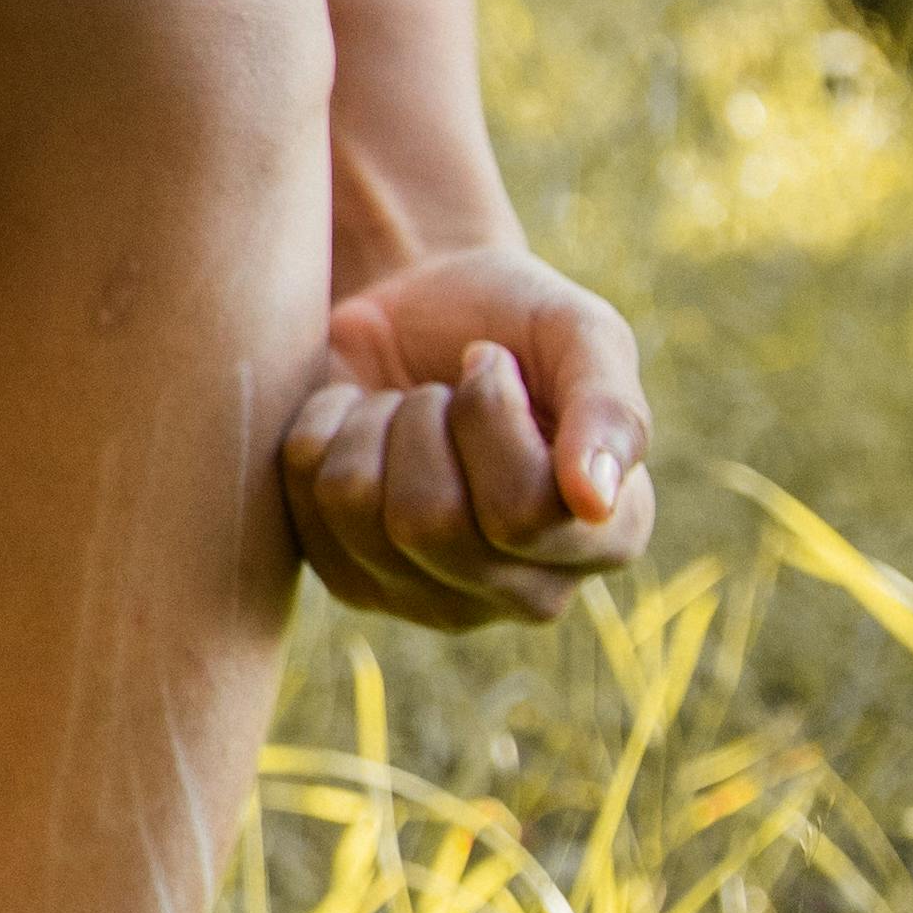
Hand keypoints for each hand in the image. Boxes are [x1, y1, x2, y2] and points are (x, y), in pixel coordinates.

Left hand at [288, 245, 652, 627]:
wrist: (419, 308)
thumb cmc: (513, 319)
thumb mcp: (577, 331)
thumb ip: (609, 407)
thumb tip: (595, 502)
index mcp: (610, 535)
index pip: (521, 511)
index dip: (486, 412)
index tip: (490, 359)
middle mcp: (534, 592)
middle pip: (430, 524)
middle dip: (421, 416)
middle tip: (439, 388)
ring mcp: (439, 604)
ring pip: (357, 508)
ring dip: (370, 421)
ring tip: (403, 406)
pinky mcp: (357, 585)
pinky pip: (302, 501)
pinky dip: (321, 430)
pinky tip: (362, 427)